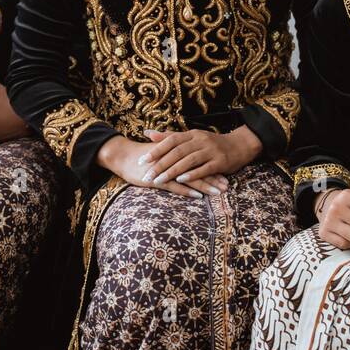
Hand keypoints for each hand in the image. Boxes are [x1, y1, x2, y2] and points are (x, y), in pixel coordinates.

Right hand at [98, 135, 227, 198]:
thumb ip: (174, 158)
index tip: (226, 175)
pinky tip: (198, 196)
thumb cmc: (142, 158)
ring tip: (219, 192)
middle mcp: (174, 159)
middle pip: (198, 169)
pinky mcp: (157, 179)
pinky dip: (187, 190)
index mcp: (177, 153)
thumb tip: (187, 165)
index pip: (199, 161)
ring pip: (190, 177)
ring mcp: (166, 169)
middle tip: (227, 186)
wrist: (122, 156)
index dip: (212, 168)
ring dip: (206, 185)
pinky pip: (175, 185)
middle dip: (214, 178)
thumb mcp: (161, 156)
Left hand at [138, 126, 260, 184]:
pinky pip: (204, 168)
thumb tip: (147, 133)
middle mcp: (200, 140)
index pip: (170, 140)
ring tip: (158, 181)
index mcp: (192, 134)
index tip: (142, 160)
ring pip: (188, 161)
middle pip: (177, 152)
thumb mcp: (192, 137)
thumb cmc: (212, 143)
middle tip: (147, 176)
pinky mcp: (220, 162)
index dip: (156, 150)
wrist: (240, 145)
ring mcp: (211, 151)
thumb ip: (170, 136)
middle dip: (160, 165)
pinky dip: (191, 174)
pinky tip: (181, 180)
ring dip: (172, 171)